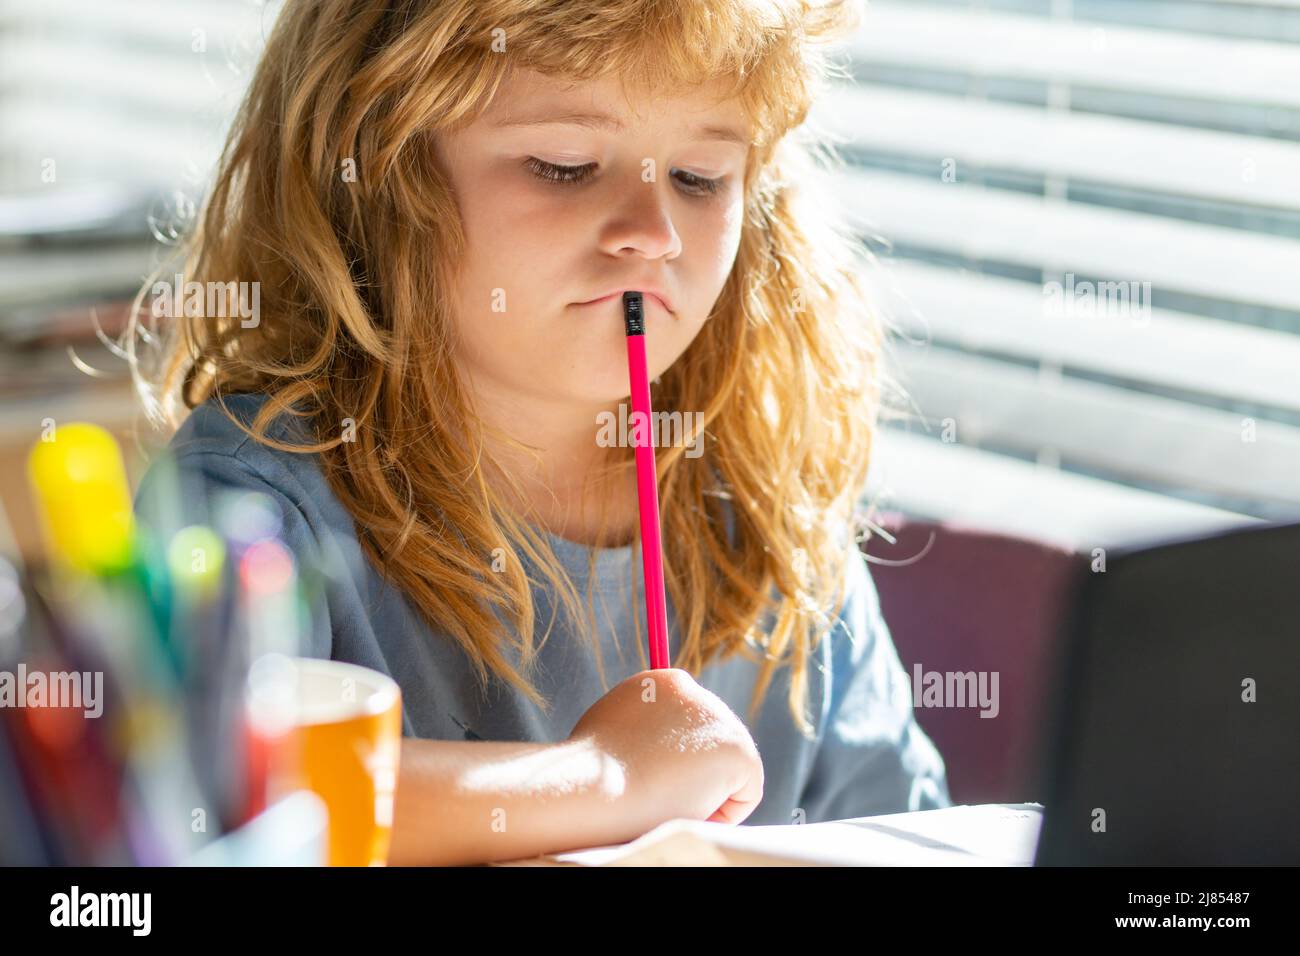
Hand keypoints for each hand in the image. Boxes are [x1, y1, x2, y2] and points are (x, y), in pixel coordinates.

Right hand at [568, 667, 764, 828]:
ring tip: (664, 803)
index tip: (644, 779)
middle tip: (656, 797)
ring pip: (726, 772)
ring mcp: (720, 718)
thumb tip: (653, 754)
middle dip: (690, 776)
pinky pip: (744, 795)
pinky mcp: (740, 751)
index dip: (667, 761)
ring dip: (701, 795)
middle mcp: (694, 691)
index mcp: (659, 683)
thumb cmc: (589, 775)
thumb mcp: (608, 735)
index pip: (681, 726)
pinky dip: (721, 814)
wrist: (598, 785)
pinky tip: (688, 810)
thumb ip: (639, 732)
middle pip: (708, 746)